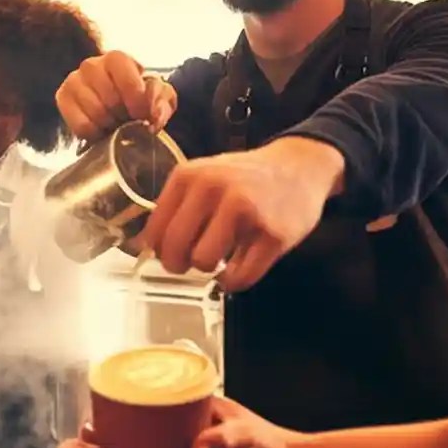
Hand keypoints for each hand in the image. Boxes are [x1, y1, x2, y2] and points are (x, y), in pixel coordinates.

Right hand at [57, 50, 177, 141]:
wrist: (119, 107)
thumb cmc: (140, 98)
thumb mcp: (160, 97)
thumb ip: (161, 101)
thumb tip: (153, 115)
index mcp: (117, 59)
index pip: (124, 76)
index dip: (135, 99)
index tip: (142, 115)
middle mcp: (91, 65)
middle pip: (109, 98)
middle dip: (123, 115)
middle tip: (127, 120)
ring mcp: (74, 80)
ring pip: (94, 112)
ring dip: (109, 124)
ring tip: (114, 123)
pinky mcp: (62, 98)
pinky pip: (79, 124)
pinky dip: (93, 133)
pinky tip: (100, 129)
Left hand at [141, 136, 344, 291]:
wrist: (300, 167)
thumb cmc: (246, 178)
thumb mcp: (205, 176)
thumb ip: (177, 205)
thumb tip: (147, 247)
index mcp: (189, 176)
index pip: (155, 231)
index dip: (159, 252)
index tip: (168, 255)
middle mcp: (214, 189)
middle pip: (175, 249)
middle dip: (178, 265)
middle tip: (190, 263)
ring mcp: (245, 210)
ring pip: (204, 262)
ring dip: (208, 269)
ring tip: (219, 258)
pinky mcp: (273, 234)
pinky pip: (239, 276)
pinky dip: (234, 281)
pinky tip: (238, 267)